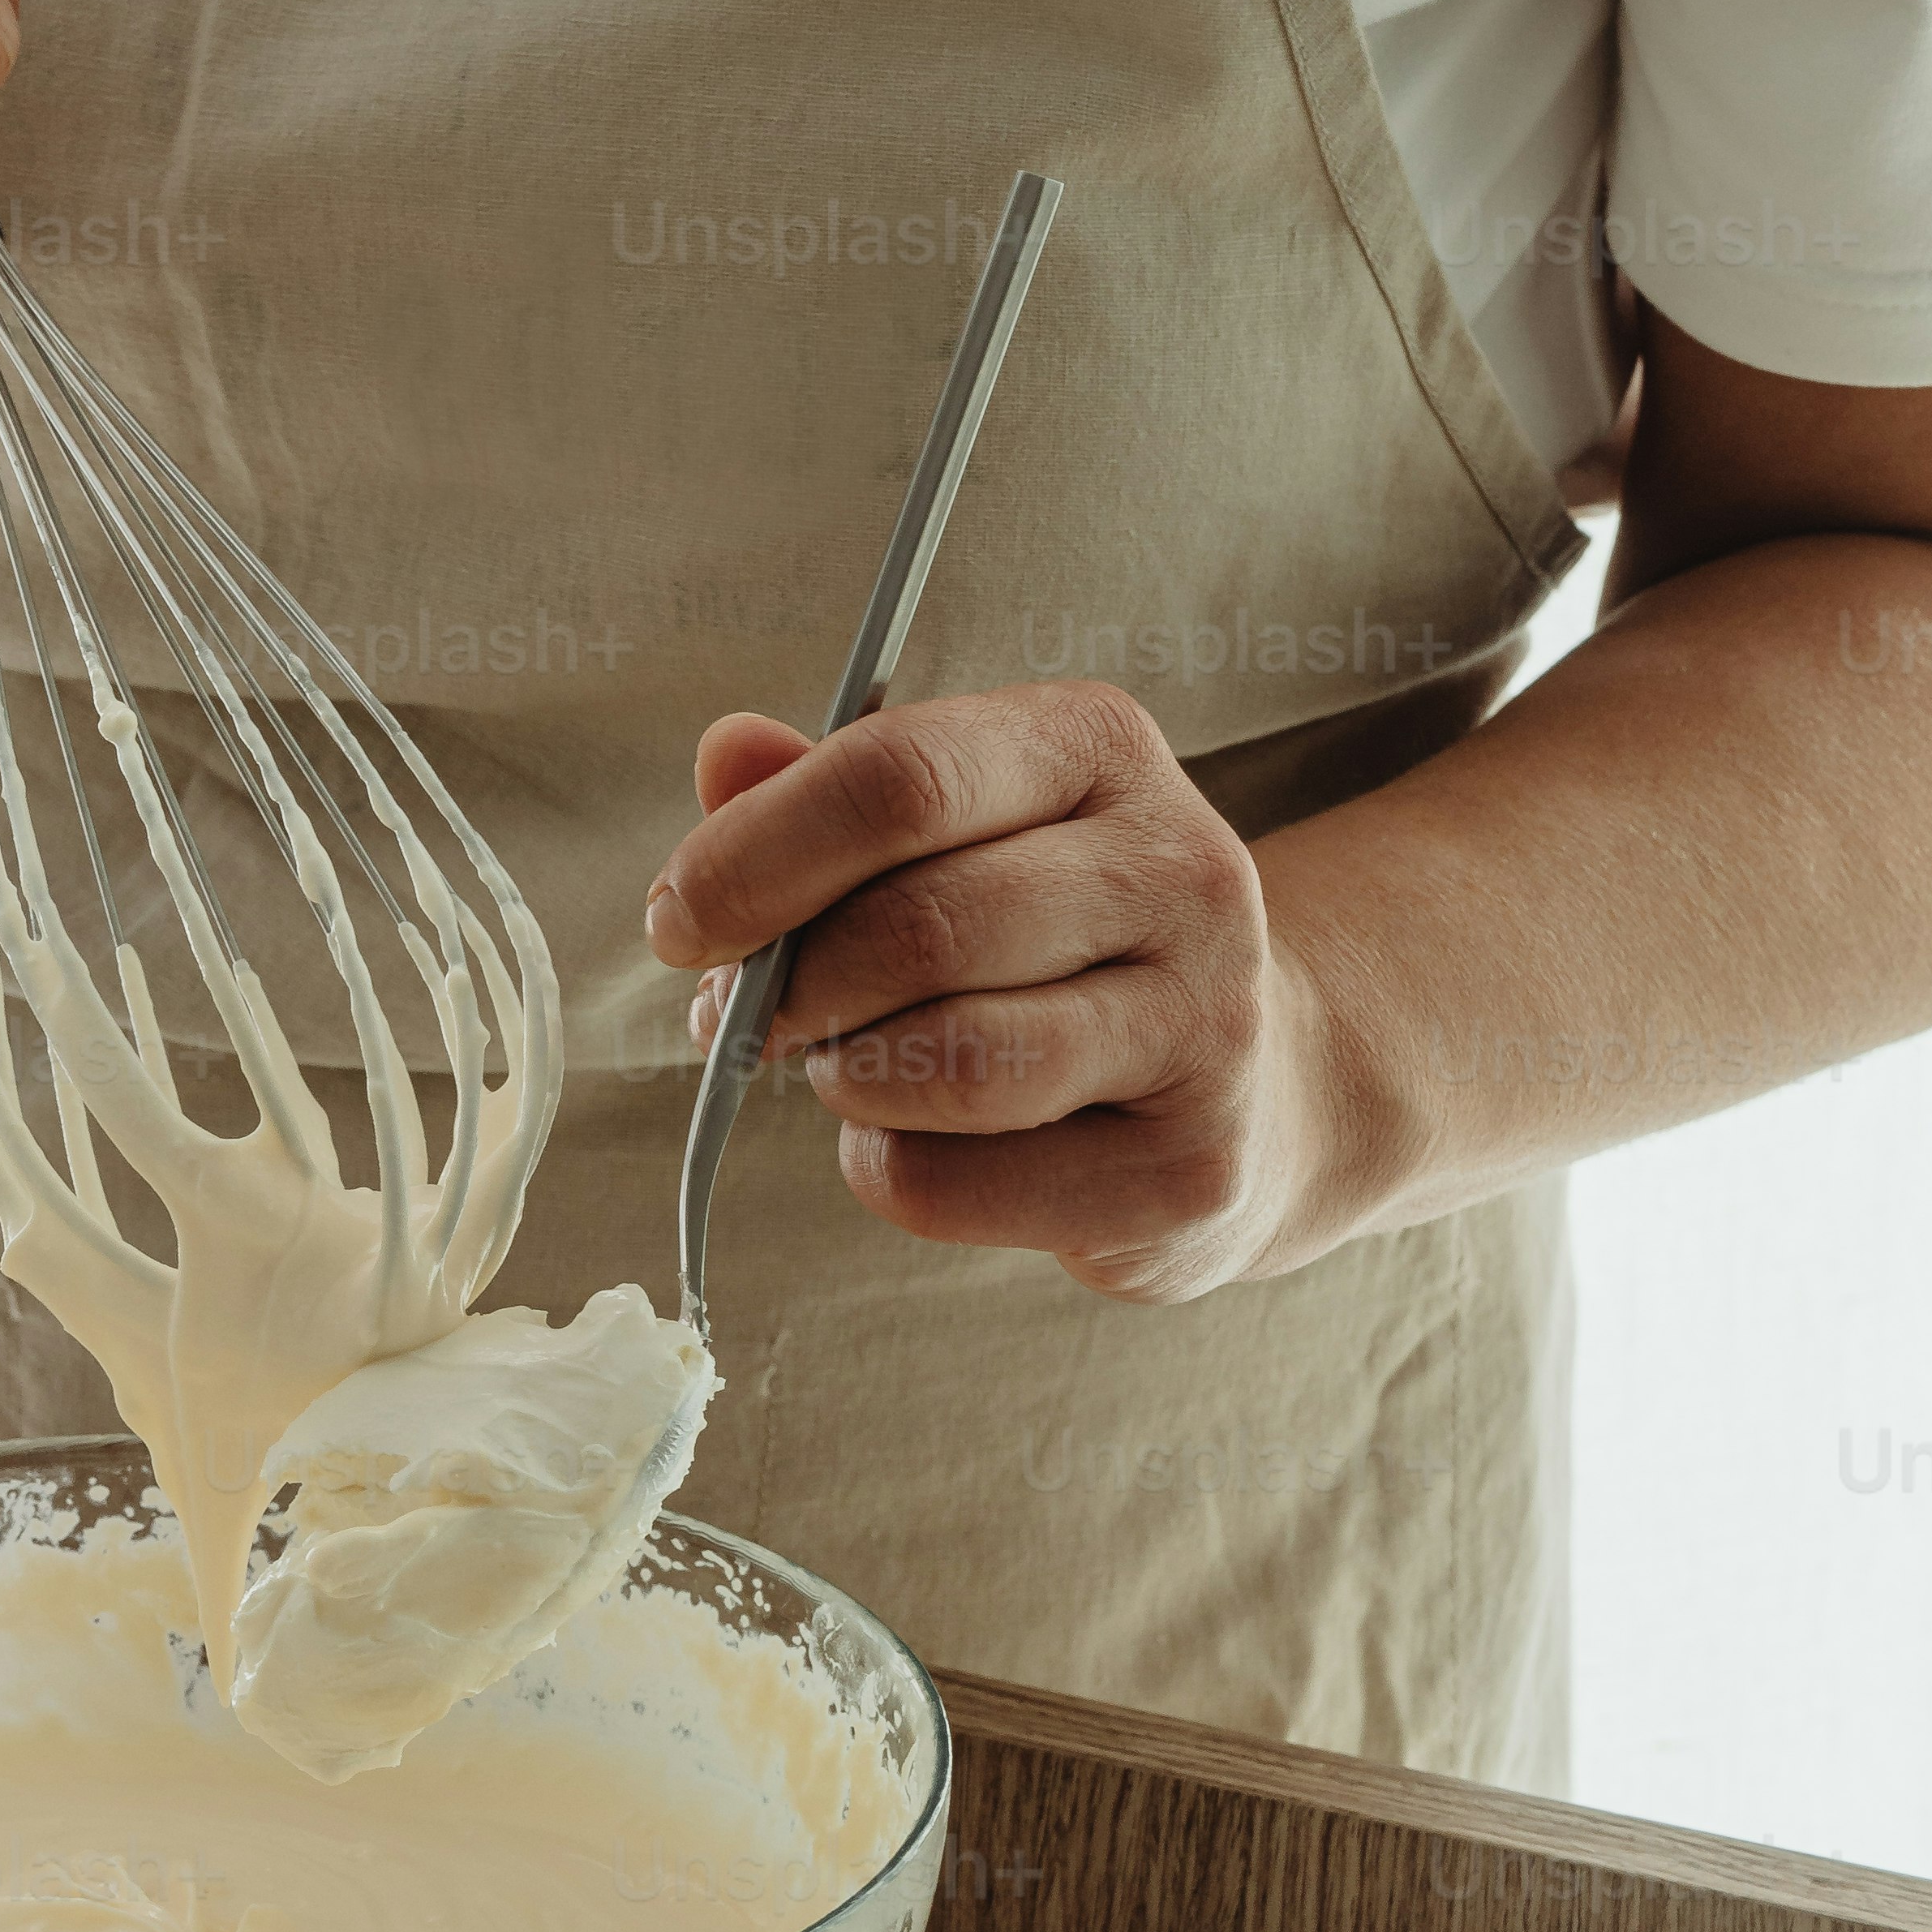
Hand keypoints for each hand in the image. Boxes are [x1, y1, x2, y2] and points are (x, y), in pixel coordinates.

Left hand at [642, 684, 1365, 1298]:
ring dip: (846, 1080)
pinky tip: (924, 1140)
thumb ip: (827, 792)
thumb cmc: (1048, 944)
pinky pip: (954, 1183)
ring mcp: (1207, 1022)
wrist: (1251, 1089)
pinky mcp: (1191, 1166)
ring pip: (945, 1062)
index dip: (755, 857)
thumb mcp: (951, 833)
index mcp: (1098, 747)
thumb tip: (724, 752)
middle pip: (916, 927)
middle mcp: (1179, 868)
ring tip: (850, 1069)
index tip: (680, 921)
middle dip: (791, 989)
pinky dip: (891, 1170)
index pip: (900, 777)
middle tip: (751, 1022)